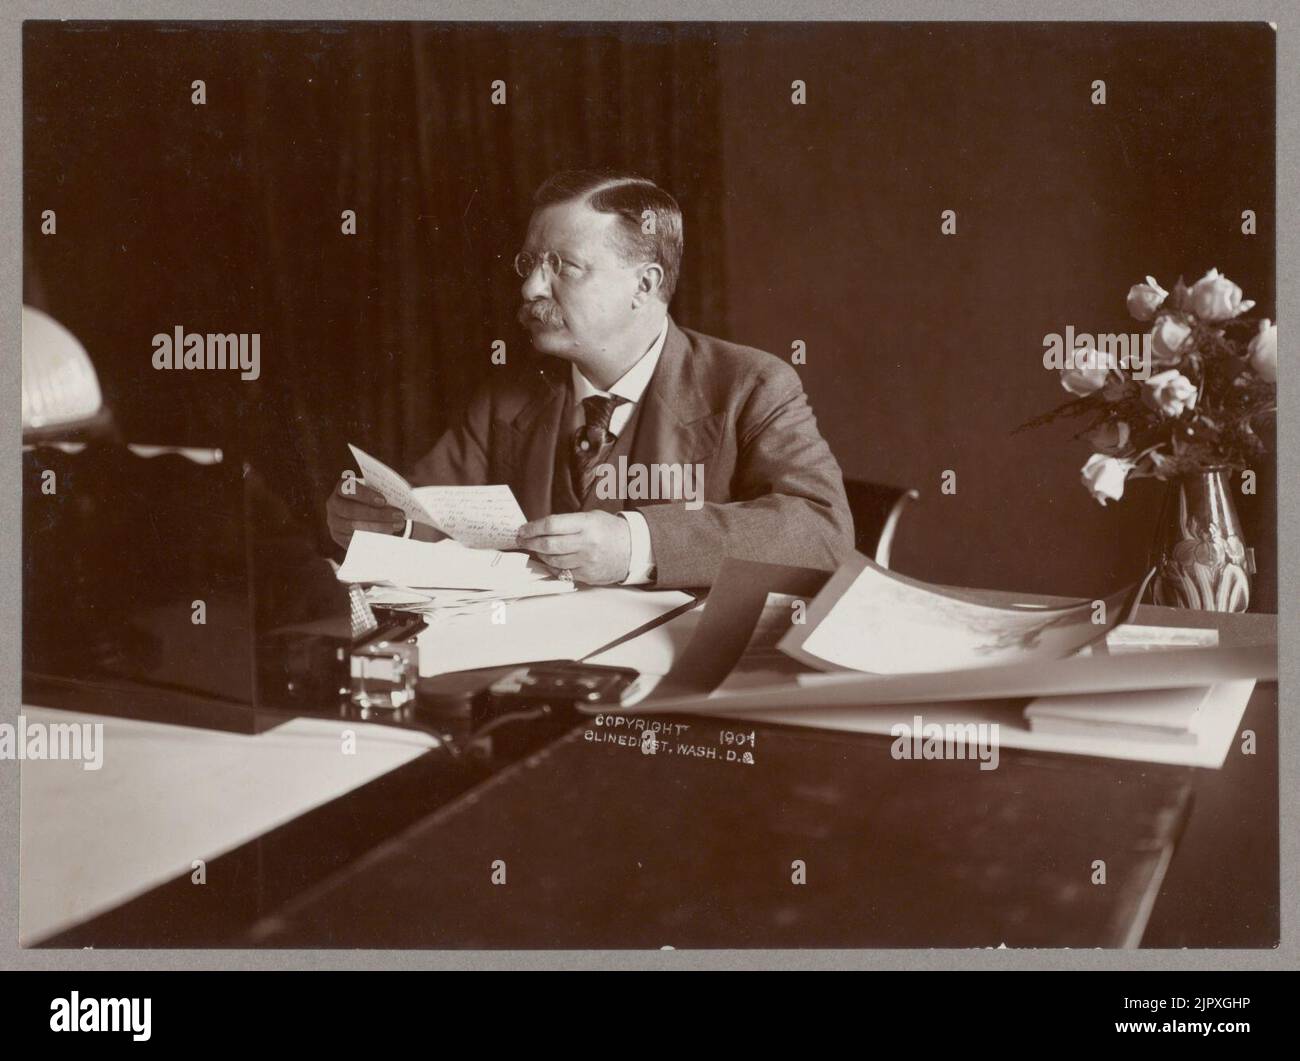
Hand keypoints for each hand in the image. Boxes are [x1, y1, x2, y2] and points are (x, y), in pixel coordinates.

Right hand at [325, 477, 404, 547]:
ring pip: (354, 527)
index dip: (366, 495)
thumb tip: (397, 502)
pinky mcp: (338, 536)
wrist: (366, 512)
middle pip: (352, 510)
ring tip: (397, 525)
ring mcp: (334, 521)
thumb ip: (383, 493)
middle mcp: (333, 503)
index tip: (384, 501)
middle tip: (398, 516)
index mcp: (342, 487)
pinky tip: (387, 535)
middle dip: (377, 514)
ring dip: (378, 527)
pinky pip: (353, 539)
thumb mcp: (377, 491)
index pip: (349, 488)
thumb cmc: (374, 497)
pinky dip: (371, 537)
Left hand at [515, 511, 630, 584]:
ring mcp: (587, 561)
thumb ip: (568, 522)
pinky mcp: (588, 575)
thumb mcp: (592, 517)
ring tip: (536, 548)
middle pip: (548, 544)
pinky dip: (552, 566)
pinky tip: (549, 560)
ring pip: (553, 560)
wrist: (634, 549)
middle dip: (530, 542)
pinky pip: (562, 572)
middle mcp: (587, 543)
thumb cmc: (610, 530)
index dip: (533, 528)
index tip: (523, 529)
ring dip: (540, 554)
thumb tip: (540, 527)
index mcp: (587, 524)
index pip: (551, 525)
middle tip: (522, 540)